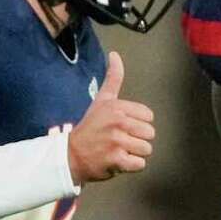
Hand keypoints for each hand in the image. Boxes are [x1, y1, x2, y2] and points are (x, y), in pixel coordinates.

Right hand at [66, 51, 155, 183]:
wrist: (70, 155)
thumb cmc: (90, 127)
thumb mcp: (101, 100)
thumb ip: (113, 78)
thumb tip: (115, 54)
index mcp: (117, 107)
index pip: (148, 117)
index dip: (137, 123)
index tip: (121, 126)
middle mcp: (118, 122)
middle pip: (149, 134)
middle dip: (137, 139)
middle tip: (119, 140)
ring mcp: (117, 142)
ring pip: (146, 149)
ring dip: (134, 153)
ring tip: (118, 150)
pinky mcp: (116, 160)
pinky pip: (140, 164)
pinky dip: (130, 166)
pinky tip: (117, 161)